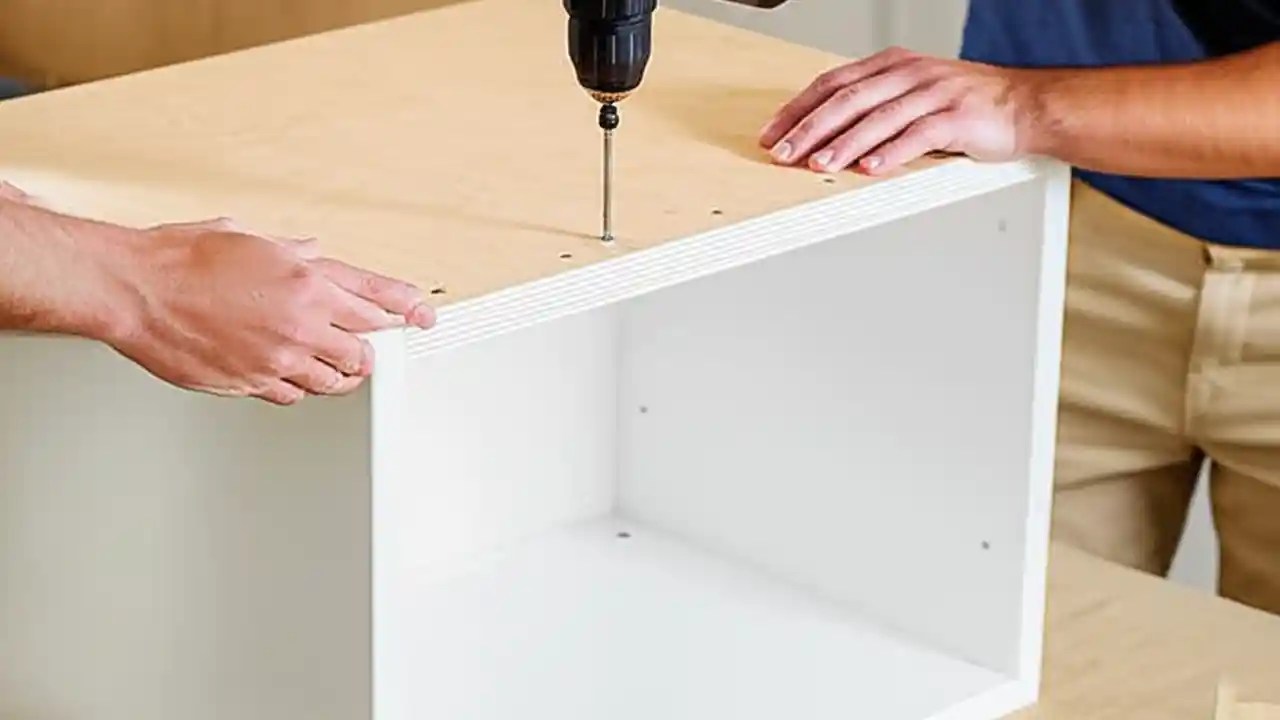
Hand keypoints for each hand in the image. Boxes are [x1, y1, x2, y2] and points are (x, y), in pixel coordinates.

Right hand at [108, 217, 434, 404]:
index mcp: (305, 280)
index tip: (423, 315)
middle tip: (361, 342)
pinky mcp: (252, 382)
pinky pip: (295, 395)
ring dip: (339, 373)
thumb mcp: (250, 238)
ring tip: (333, 364)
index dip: (408, 308)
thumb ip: (292, 252)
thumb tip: (313, 254)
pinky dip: (301, 386)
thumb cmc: (182, 260)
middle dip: (366, 346)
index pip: (377, 298)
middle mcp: (299, 321)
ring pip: (335, 380)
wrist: (135, 290)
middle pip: (363, 349)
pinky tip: (292, 373)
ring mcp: (278, 357)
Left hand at [758, 47, 1036, 174]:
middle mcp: (910, 73)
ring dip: (844, 144)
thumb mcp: (912, 96)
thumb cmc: (967, 106)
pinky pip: (918, 135)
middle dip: (810, 128)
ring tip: (818, 165)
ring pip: (878, 117)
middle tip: (783, 154)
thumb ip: (874, 109)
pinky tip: (870, 169)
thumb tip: (824, 140)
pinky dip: (891, 153)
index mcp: (892, 64)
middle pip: (848, 99)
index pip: (832, 83)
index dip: (798, 109)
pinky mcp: (957, 116)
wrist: (1026, 105)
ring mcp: (934, 92)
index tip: (772, 134)